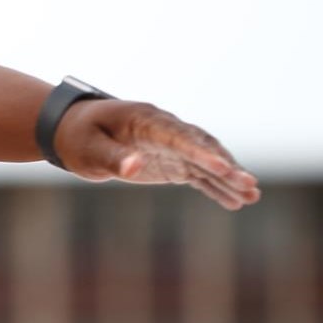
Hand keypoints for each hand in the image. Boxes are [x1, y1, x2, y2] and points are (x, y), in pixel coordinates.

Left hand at [54, 99, 260, 209]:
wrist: (71, 131)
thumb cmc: (77, 137)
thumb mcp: (88, 149)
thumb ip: (112, 157)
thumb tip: (135, 167)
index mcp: (144, 120)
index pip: (178, 137)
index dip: (200, 152)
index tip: (222, 166)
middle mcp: (164, 129)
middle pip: (200, 147)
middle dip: (225, 166)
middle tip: (249, 184)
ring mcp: (170, 145)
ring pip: (204, 161)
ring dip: (227, 178)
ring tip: (252, 196)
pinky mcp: (170, 160)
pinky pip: (197, 173)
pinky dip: (215, 186)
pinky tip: (236, 202)